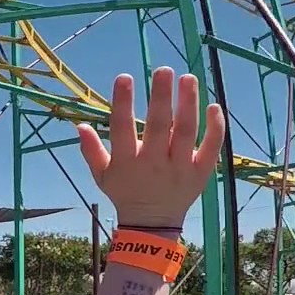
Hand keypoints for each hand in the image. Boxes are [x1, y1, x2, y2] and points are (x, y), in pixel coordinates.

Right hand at [78, 67, 224, 227]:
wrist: (151, 225)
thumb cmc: (125, 193)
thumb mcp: (103, 176)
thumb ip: (91, 151)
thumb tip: (80, 125)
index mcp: (127, 163)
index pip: (122, 129)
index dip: (123, 103)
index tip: (124, 77)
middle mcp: (154, 164)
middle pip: (158, 127)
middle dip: (160, 97)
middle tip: (163, 69)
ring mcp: (180, 169)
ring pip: (186, 132)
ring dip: (188, 104)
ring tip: (188, 78)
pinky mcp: (200, 173)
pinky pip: (211, 148)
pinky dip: (215, 128)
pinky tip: (213, 106)